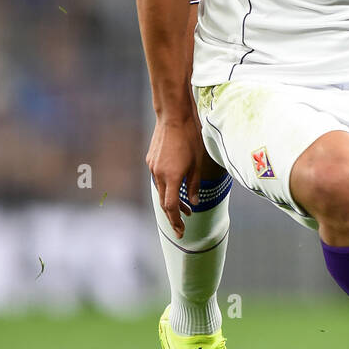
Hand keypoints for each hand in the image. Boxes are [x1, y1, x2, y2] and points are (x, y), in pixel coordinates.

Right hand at [146, 116, 205, 237]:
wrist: (173, 117)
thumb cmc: (190, 138)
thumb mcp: (197, 164)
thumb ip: (194, 185)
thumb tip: (193, 203)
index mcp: (172, 177)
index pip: (170, 207)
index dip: (176, 221)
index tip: (181, 231)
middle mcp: (159, 175)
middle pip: (164, 202)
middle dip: (174, 215)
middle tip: (184, 224)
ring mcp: (153, 167)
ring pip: (160, 190)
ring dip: (171, 200)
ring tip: (184, 206)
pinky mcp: (151, 160)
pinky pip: (158, 178)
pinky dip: (166, 186)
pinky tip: (176, 186)